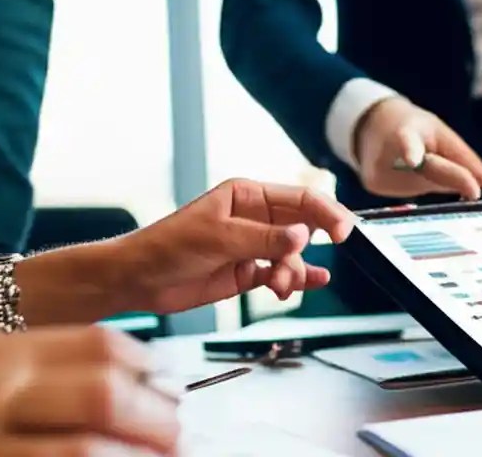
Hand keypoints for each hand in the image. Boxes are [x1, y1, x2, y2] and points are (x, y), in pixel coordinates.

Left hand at [16, 180, 355, 324]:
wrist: (138, 280)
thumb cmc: (168, 246)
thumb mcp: (219, 238)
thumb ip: (264, 239)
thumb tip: (302, 236)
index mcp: (247, 196)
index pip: (298, 198)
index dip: (325, 211)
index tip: (343, 230)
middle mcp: (254, 218)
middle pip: (301, 226)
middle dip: (313, 242)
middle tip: (331, 252)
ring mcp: (252, 246)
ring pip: (292, 255)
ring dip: (294, 271)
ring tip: (281, 286)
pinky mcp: (246, 272)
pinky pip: (280, 273)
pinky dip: (295, 280)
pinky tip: (308, 285)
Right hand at [354, 97, 481, 200]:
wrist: (373, 126)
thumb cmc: (415, 127)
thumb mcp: (440, 132)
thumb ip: (465, 158)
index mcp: (402, 132)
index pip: (407, 142)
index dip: (411, 151)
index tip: (413, 160)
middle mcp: (385, 155)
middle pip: (427, 174)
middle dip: (454, 178)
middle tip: (473, 190)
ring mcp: (377, 175)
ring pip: (423, 186)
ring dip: (435, 180)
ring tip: (421, 158)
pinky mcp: (374, 187)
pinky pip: (411, 193)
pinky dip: (421, 185)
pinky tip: (409, 171)